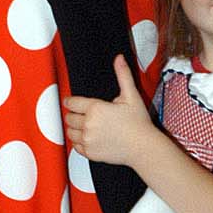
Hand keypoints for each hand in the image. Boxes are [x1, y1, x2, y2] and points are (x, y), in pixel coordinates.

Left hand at [64, 54, 154, 168]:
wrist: (143, 147)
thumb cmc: (138, 124)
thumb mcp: (131, 96)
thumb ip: (123, 75)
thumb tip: (119, 59)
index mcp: (96, 108)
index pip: (72, 102)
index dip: (69, 101)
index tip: (70, 101)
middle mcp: (89, 124)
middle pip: (69, 117)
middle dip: (72, 114)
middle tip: (78, 113)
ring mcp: (88, 140)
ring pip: (70, 132)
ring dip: (73, 128)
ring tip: (82, 125)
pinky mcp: (90, 153)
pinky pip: (76, 147)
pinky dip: (78, 142)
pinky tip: (87, 138)